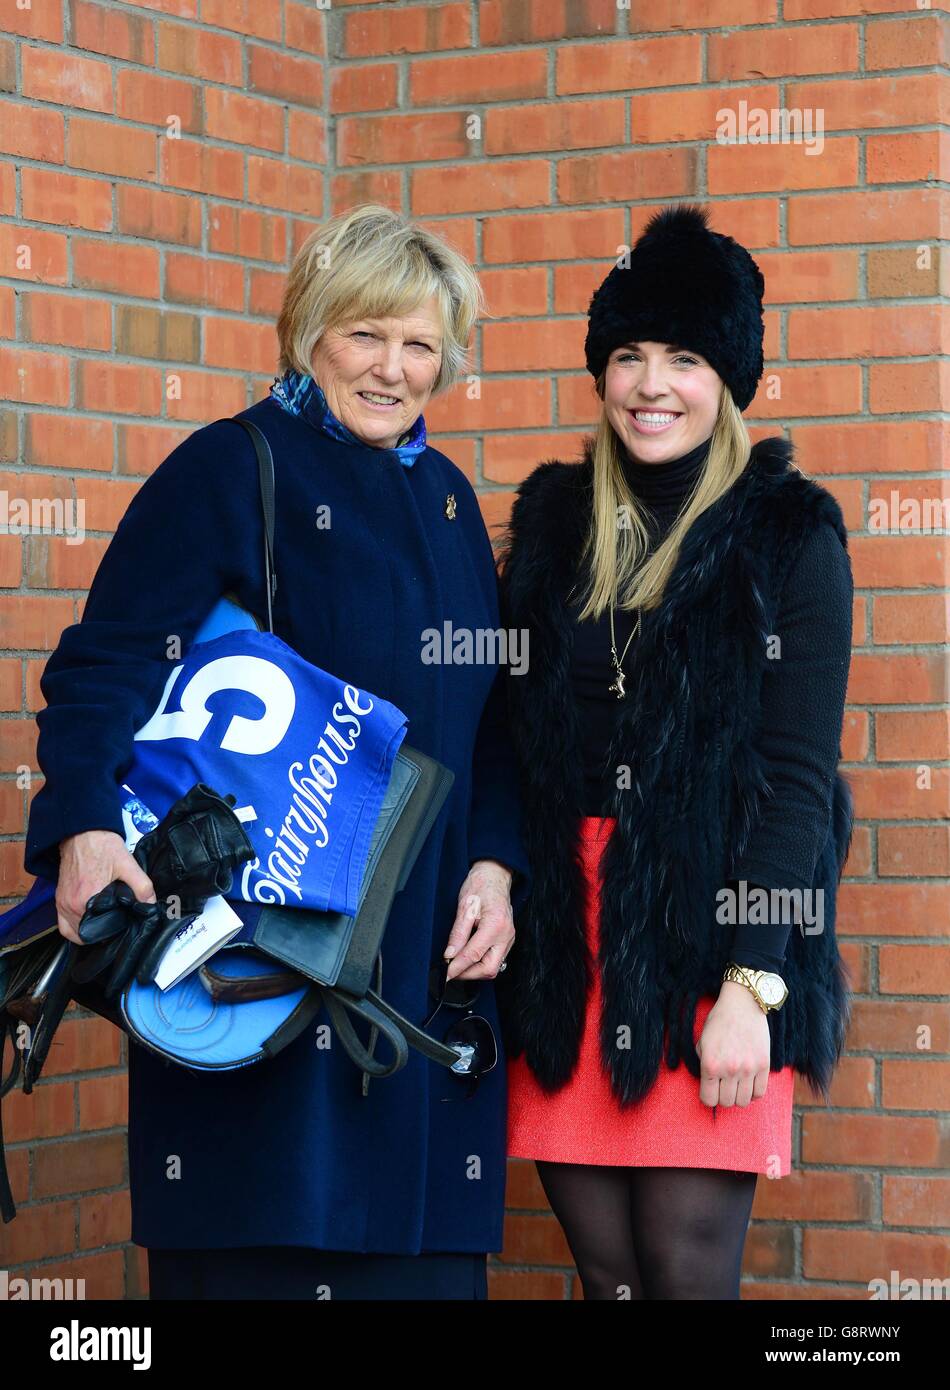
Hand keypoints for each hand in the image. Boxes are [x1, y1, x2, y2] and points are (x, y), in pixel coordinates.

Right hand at [56, 830, 155, 945]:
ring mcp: (62, 904)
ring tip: (105, 926)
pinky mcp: (58, 899)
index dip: (115, 930)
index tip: (124, 926)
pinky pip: (63, 925)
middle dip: (104, 933)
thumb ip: (142, 886)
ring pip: (75, 932)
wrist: (82, 832)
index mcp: (88, 899)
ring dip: (89, 932)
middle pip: (88, 932)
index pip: (102, 929)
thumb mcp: (128, 864)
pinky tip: (87, 924)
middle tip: (117, 926)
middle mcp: (71, 905)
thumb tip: (151, 905)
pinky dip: (74, 930)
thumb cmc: (103, 846)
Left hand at [443, 859, 514, 982]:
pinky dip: (480, 963)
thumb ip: (458, 934)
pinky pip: (495, 960)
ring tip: (456, 965)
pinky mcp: (507, 941)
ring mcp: (509, 939)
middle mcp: (506, 935)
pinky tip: (467, 959)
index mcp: (496, 925)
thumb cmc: (480, 886)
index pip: (474, 955)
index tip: (444, 974)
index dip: (457, 967)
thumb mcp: (464, 907)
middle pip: (488, 968)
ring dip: (473, 971)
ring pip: (493, 967)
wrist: (494, 877)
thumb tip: (449, 955)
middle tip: (449, 972)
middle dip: (467, 974)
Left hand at [696, 980, 770, 1107]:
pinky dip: (754, 1093)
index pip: (708, 1099)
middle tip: (723, 1086)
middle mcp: (729, 1070)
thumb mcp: (702, 1041)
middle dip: (723, 1097)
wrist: (743, 1004)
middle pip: (726, 1103)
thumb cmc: (719, 1020)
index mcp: (710, 1064)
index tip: (710, 1090)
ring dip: (739, 1096)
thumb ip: (703, 1063)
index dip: (708, 1096)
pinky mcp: (764, 1065)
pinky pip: (760, 1093)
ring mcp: (748, 1069)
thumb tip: (708, 1082)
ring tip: (737, 1085)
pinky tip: (749, 1083)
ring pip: (744, 1101)